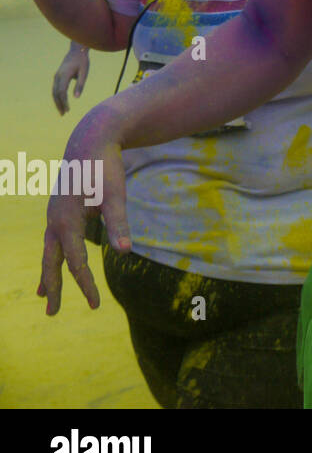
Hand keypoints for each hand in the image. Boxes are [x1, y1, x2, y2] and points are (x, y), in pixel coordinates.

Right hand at [39, 106, 131, 314]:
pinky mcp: (59, 209)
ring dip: (48, 273)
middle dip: (53, 288)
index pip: (76, 263)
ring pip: (48, 251)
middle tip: (52, 314)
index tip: (95, 305)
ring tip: (44, 296)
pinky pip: (53, 239)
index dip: (86, 285)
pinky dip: (52, 255)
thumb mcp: (115, 195)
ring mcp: (53, 215)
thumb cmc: (105, 167)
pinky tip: (55, 263)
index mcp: (66, 222)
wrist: (91, 139)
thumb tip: (126, 252)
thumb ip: (119, 224)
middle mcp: (54, 221)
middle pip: (52, 262)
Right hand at [52, 45, 89, 115]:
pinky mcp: (58, 76)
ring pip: (54, 91)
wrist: (77, 51)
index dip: (64, 102)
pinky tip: (62, 102)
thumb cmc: (82, 61)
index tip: (68, 110)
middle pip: (55, 93)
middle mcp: (58, 76)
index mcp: (64, 75)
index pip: (61, 92)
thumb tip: (76, 98)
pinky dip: (57, 97)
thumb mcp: (84, 72)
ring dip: (57, 101)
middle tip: (63, 114)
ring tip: (62, 111)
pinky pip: (55, 89)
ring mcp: (56, 76)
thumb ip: (80, 84)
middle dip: (59, 104)